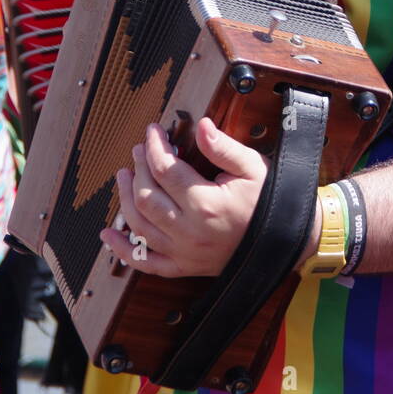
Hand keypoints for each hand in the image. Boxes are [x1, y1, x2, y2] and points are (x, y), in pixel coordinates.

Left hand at [100, 118, 270, 277]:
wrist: (284, 242)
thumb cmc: (270, 202)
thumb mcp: (253, 168)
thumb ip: (223, 148)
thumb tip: (201, 126)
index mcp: (205, 204)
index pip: (166, 169)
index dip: (154, 146)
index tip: (153, 131)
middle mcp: (189, 231)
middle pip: (145, 196)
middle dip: (138, 168)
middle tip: (139, 149)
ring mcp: (183, 252)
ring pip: (139, 225)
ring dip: (124, 199)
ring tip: (123, 176)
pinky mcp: (184, 266)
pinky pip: (145, 263)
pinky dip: (122, 250)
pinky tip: (108, 234)